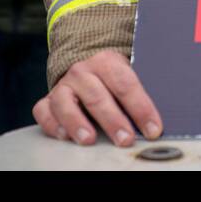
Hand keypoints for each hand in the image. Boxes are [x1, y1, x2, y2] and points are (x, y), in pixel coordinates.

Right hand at [33, 49, 162, 146]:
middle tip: (125, 140)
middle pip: (97, 97)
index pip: (126, 85)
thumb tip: (156, 120)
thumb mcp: (127, 75)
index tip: (153, 129)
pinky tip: (64, 137)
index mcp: (107, 61)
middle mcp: (82, 72)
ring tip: (89, 140)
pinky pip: (44, 112)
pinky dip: (52, 124)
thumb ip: (139, 92)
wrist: (84, 66)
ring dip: (77, 123)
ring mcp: (62, 86)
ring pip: (65, 103)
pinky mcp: (47, 101)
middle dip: (113, 120)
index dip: (141, 108)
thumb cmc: (113, 78)